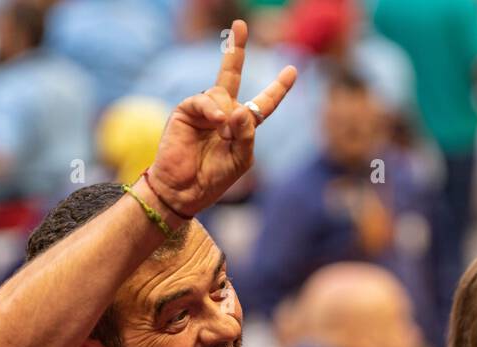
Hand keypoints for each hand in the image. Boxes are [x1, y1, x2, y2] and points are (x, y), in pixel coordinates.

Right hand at [148, 19, 295, 217]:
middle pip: (232, 74)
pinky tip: (217, 122)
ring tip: (223, 133)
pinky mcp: (186, 111)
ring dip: (227, 112)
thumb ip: (247, 135)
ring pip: (222, 93)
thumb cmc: (213, 179)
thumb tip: (239, 108)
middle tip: (241, 25)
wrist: (184, 191)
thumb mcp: (241, 160)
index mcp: (240, 127)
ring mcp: (204, 110)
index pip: (262, 104)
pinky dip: (213, 110)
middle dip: (236, 49)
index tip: (292, 71)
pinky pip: (204, 100)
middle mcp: (223, 113)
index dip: (277, 89)